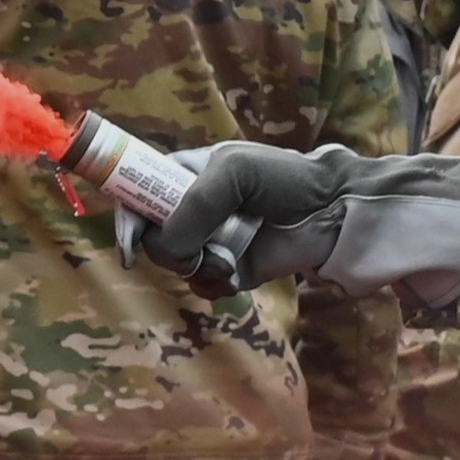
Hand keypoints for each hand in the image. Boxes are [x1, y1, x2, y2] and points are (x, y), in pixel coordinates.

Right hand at [149, 144, 459, 303]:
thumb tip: (165, 248)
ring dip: (196, 267)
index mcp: (185, 174)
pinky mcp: (229, 271)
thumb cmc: (286, 180)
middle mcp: (192, 208)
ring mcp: (209, 241)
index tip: (131, 245)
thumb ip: (192, 205)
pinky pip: (203, 287)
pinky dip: (215, 284)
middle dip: (166, 249)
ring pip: (174, 266)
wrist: (333, 214)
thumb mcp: (234, 172)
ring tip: (228, 259)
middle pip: (149, 237)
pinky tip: (237, 272)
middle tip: (191, 253)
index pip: (136, 192)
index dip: (127, 217)